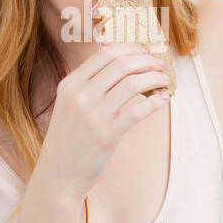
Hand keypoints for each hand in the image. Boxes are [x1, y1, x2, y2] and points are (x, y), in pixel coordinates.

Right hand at [35, 43, 171, 200]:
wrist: (59, 173)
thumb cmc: (69, 138)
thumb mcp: (70, 105)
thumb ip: (90, 85)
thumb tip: (125, 67)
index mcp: (70, 84)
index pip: (106, 53)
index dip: (131, 49)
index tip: (145, 53)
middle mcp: (80, 96)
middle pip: (122, 65)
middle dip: (147, 61)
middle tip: (159, 66)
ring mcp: (93, 115)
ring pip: (133, 84)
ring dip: (154, 79)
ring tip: (163, 80)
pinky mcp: (107, 135)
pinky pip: (138, 111)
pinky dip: (155, 102)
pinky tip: (163, 99)